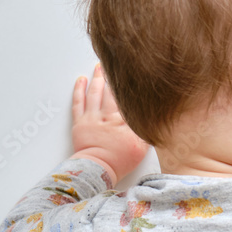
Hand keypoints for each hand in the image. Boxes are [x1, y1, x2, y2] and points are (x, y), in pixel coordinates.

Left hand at [71, 63, 148, 186]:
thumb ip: (146, 130)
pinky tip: (81, 80)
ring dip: (98, 78)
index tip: (134, 73)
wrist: (97, 168)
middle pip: (111, 92)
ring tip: (99, 66)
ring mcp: (92, 117)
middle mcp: (108, 115)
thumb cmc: (119, 161)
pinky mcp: (80, 122)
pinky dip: (79, 89)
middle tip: (115, 62)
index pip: (128, 99)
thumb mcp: (142, 147)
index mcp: (124, 121)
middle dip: (114, 76)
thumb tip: (152, 118)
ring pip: (95, 93)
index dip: (131, 85)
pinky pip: (78, 102)